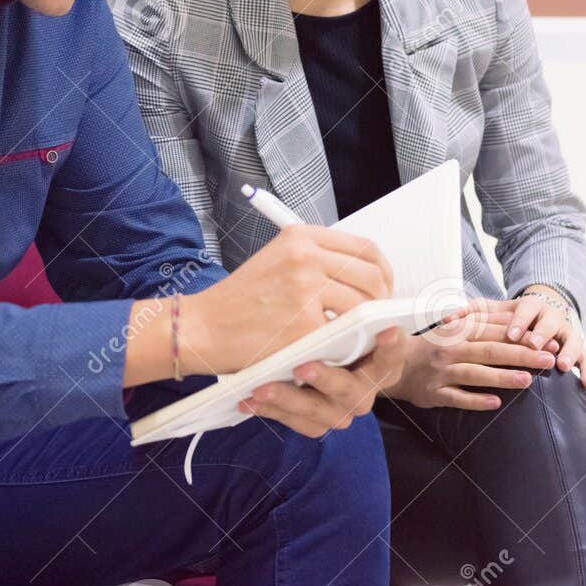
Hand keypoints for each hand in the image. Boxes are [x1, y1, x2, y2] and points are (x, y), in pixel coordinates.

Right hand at [188, 225, 394, 377]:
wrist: (204, 326)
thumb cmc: (239, 300)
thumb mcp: (275, 261)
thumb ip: (316, 260)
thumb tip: (362, 276)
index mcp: (300, 237)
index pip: (364, 248)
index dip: (382, 270)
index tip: (381, 287)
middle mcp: (304, 257)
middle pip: (371, 275)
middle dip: (380, 299)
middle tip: (375, 316)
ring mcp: (305, 290)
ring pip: (364, 306)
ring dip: (367, 324)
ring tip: (355, 333)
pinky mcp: (304, 325)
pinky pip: (344, 334)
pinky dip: (346, 344)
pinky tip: (335, 348)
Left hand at [236, 325, 407, 436]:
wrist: (297, 360)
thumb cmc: (323, 333)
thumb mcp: (336, 320)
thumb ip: (344, 312)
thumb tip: (341, 287)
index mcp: (378, 364)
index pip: (391, 357)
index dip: (392, 348)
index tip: (388, 331)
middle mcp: (362, 389)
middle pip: (352, 391)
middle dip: (327, 379)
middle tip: (303, 366)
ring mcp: (338, 408)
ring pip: (319, 411)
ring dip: (289, 399)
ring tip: (262, 387)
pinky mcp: (315, 422)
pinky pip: (295, 422)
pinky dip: (270, 410)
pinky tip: (248, 400)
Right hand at [388, 308, 554, 410]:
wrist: (392, 365)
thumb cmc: (429, 346)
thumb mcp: (451, 329)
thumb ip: (479, 324)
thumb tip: (513, 319)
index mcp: (455, 332)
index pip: (492, 331)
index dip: (520, 335)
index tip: (545, 339)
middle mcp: (448, 350)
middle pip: (489, 351)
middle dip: (521, 355)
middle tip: (547, 359)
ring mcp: (441, 372)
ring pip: (475, 374)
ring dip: (502, 377)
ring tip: (527, 380)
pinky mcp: (434, 393)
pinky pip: (457, 398)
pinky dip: (476, 400)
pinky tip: (496, 403)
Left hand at [440, 290, 585, 388]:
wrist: (542, 313)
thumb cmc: (510, 317)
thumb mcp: (491, 311)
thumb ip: (469, 313)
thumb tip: (444, 320)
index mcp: (530, 306)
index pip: (526, 310)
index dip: (519, 321)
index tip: (511, 334)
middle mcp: (552, 318)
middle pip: (551, 323)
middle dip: (542, 335)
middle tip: (535, 347)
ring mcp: (567, 333)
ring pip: (573, 340)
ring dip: (568, 352)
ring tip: (561, 366)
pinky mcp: (578, 349)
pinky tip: (585, 384)